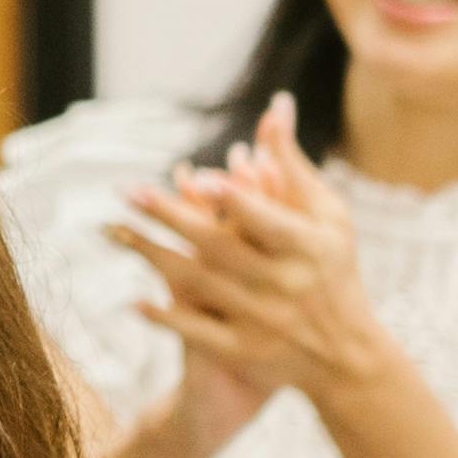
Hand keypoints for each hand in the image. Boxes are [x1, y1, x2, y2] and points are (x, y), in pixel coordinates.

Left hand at [112, 92, 391, 411]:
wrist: (345, 355)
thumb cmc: (332, 266)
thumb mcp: (326, 213)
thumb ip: (291, 162)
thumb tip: (276, 103)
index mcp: (308, 247)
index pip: (267, 220)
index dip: (236, 201)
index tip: (199, 178)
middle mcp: (285, 284)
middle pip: (218, 247)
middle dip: (168, 217)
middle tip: (126, 190)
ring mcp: (262, 320)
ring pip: (197, 284)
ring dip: (151, 255)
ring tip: (113, 230)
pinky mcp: (243, 350)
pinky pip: (197, 333)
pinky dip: (165, 317)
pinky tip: (132, 299)